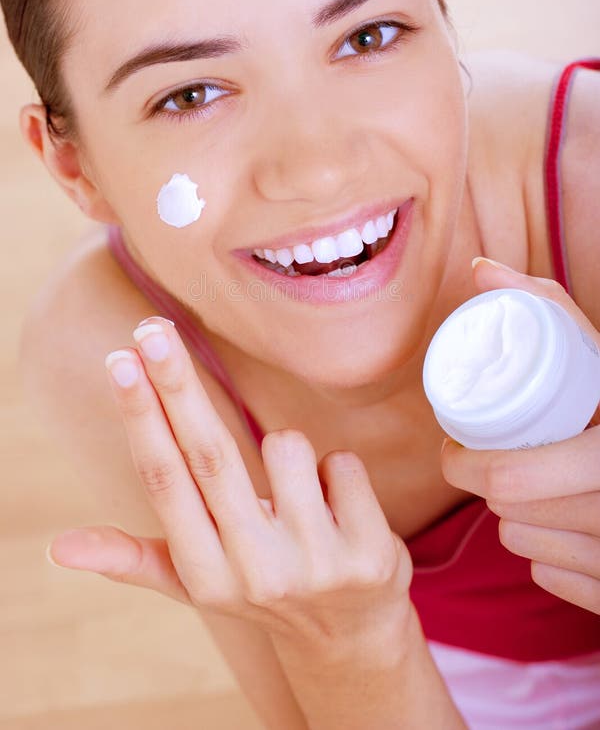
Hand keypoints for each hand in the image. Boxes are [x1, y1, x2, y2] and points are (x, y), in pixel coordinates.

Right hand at [48, 316, 413, 660]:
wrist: (352, 640)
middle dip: (177, 384)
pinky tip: (338, 512)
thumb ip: (133, 558)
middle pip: (211, 454)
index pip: (165, 481)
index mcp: (204, 573)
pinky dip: (337, 475)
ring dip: (290, 454)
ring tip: (296, 498)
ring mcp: (315, 565)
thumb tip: (56, 547)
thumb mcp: (196, 583)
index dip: (142, 417)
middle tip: (152, 328)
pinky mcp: (368, 554)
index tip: (121, 362)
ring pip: (289, 446)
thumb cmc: (262, 589)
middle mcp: (256, 572)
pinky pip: (341, 464)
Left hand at [440, 257, 599, 614]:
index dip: (465, 465)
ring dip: (514, 516)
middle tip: (481, 461)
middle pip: (512, 510)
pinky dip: (547, 555)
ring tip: (528, 487)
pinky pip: (553, 580)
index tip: (452, 447)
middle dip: (488, 484)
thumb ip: (552, 307)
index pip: (509, 478)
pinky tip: (561, 527)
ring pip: (526, 544)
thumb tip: (482, 270)